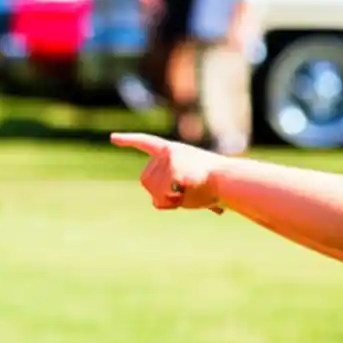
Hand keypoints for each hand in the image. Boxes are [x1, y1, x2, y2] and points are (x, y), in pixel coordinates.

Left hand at [110, 133, 226, 210]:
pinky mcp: (171, 166)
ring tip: (188, 192)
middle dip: (160, 194)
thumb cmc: (217, 187)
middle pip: (145, 180)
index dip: (128, 140)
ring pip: (151, 190)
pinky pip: (160, 195)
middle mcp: (167, 151)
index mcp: (173, 151)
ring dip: (168, 199)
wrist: (229, 181)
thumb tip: (166, 205)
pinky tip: (186, 194)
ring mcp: (168, 158)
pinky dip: (172, 202)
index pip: (146, 143)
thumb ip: (176, 194)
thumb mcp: (192, 190)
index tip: (112, 138)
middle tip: (182, 194)